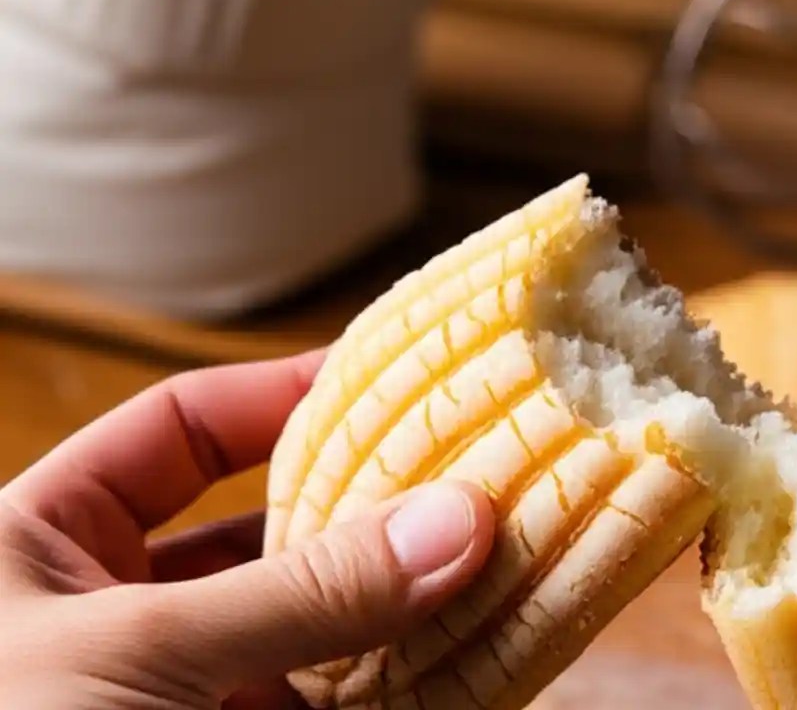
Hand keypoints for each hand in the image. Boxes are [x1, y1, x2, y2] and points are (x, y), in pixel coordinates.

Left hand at [0, 351, 494, 707]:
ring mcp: (185, 695)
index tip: (389, 376)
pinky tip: (473, 654)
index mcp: (46, 546)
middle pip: (268, 530)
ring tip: (495, 555)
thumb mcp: (133, 658)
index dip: (280, 396)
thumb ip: (298, 592)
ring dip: (402, 602)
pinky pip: (334, 708)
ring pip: (314, 627)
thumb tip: (456, 519)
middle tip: (472, 474)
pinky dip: (401, 686)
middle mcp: (124, 614)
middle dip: (368, 506)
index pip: (180, 433)